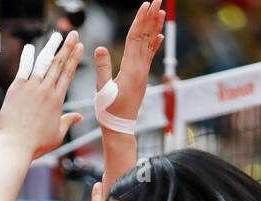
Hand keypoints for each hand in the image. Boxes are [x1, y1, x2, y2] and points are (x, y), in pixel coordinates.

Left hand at [0, 30, 84, 160]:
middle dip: (67, 47)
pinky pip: (23, 69)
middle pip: (59, 64)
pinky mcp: (16, 89)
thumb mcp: (57, 134)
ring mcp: (31, 88)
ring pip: (43, 62)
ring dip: (51, 47)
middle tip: (73, 34)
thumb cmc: (36, 144)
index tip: (80, 46)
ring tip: (57, 36)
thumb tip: (78, 116)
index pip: (68, 74)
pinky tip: (30, 47)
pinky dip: (27, 57)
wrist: (15, 147)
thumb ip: (68, 122)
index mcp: (57, 100)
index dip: (75, 58)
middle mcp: (46, 91)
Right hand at [94, 0, 165, 126]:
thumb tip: (100, 48)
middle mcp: (140, 69)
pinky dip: (155, 44)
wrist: (121, 127)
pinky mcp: (142, 78)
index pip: (136, 38)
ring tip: (160, 11)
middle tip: (157, 0)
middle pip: (146, 37)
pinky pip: (150, 57)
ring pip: (150, 45)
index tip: (146, 5)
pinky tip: (160, 36)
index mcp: (130, 69)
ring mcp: (143, 73)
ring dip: (154, 27)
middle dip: (151, 17)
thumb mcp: (102, 90)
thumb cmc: (109, 111)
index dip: (140, 20)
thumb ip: (103, 68)